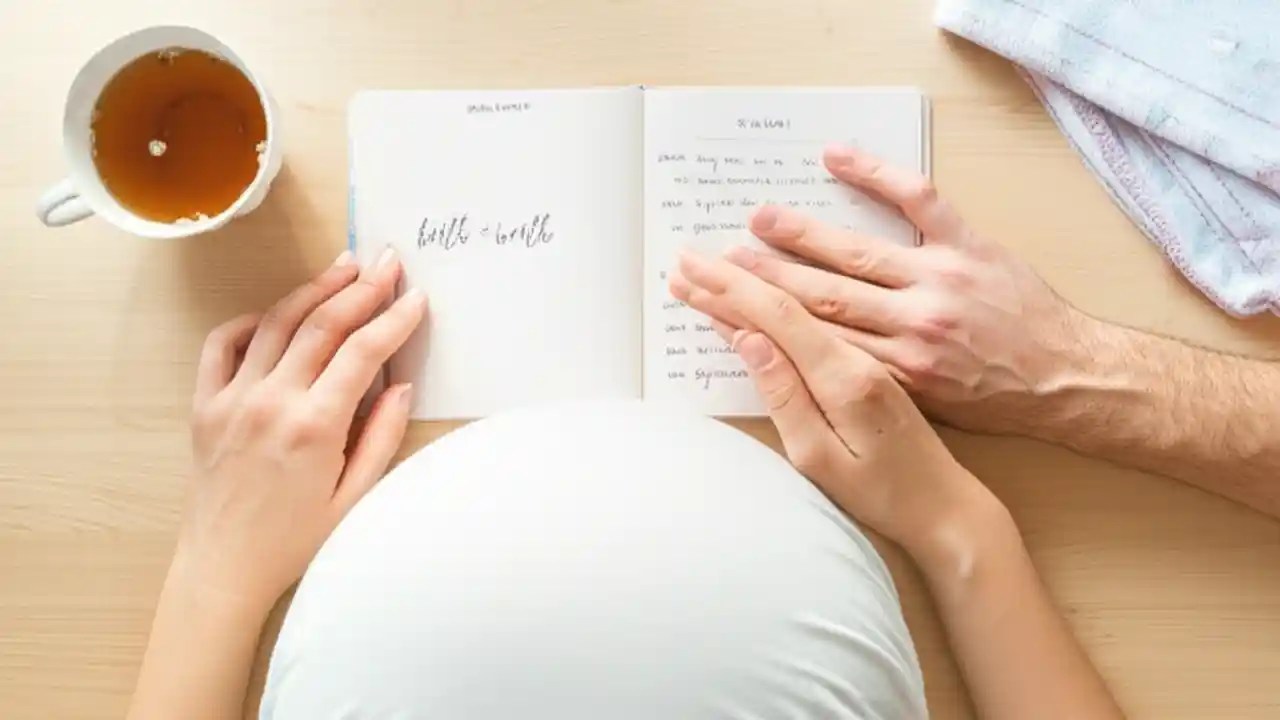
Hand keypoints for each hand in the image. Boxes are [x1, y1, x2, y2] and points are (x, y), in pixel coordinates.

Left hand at [175, 248, 426, 612]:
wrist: (224, 567)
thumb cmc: (295, 542)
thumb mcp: (355, 499)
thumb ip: (381, 437)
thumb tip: (399, 385)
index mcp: (314, 427)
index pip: (363, 352)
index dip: (394, 318)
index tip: (416, 297)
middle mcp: (272, 402)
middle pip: (322, 324)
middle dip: (361, 288)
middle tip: (387, 262)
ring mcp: (233, 398)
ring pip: (277, 322)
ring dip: (314, 289)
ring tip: (345, 266)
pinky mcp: (205, 403)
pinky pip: (224, 342)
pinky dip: (252, 319)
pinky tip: (278, 312)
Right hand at [670, 251, 1002, 559]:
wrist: (952, 506)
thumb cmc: (886, 495)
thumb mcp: (823, 461)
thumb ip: (785, 399)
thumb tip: (749, 340)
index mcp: (846, 375)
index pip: (776, 316)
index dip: (727, 289)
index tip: (687, 272)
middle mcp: (863, 352)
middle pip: (788, 300)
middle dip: (733, 277)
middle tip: (686, 259)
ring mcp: (877, 350)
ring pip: (811, 301)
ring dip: (762, 276)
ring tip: (720, 258)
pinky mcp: (882, 357)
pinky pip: (830, 315)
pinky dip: (793, 296)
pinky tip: (776, 281)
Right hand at [721, 144, 1088, 434]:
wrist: (1067, 384)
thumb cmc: (992, 403)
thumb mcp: (924, 413)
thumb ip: (859, 386)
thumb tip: (799, 359)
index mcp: (893, 371)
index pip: (807, 336)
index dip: (754, 316)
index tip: (715, 300)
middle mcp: (911, 324)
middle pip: (818, 294)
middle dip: (760, 276)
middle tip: (714, 258)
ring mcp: (939, 280)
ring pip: (855, 253)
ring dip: (800, 235)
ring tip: (757, 221)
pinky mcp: (969, 247)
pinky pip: (918, 202)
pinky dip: (877, 176)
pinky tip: (837, 159)